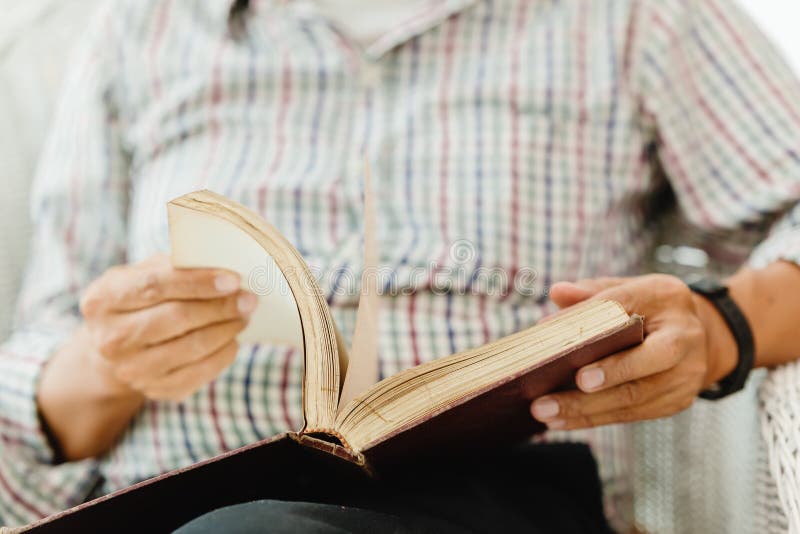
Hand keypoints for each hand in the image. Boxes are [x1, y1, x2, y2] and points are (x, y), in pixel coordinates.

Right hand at [80, 254, 255, 401]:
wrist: (115, 348)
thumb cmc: (138, 301)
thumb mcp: (142, 275)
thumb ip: (173, 266)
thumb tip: (221, 264)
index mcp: (103, 299)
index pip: (156, 286)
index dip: (198, 282)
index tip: (233, 280)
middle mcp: (110, 338)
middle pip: (177, 318)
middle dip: (220, 307)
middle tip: (248, 299)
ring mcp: (130, 369)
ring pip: (192, 347)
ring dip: (226, 330)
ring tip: (243, 316)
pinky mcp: (154, 390)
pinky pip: (199, 373)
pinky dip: (223, 355)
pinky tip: (232, 340)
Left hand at [529, 274, 737, 429]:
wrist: (701, 337)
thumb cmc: (651, 310)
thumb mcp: (628, 290)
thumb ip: (592, 292)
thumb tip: (557, 292)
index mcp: (667, 297)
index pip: (623, 305)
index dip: (587, 320)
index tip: (551, 336)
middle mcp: (683, 336)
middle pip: (640, 360)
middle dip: (597, 376)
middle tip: (555, 389)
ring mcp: (685, 373)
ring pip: (633, 396)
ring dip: (584, 408)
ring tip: (545, 411)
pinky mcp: (677, 401)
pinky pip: (632, 413)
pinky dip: (594, 418)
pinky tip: (562, 420)